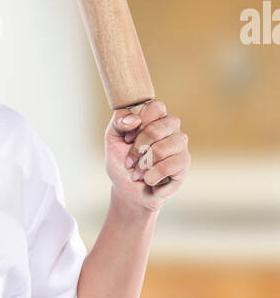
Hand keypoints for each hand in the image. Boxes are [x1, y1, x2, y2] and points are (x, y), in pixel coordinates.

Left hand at [105, 98, 189, 212]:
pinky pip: (168, 166)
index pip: (156, 106)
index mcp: (155, 117)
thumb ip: (118, 122)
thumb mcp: (112, 139)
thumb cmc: (122, 162)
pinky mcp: (184, 162)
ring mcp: (180, 144)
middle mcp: (171, 127)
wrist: (128, 190)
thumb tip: (134, 119)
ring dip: (143, 165)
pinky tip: (149, 179)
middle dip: (137, 149)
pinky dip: (152, 176)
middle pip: (157, 129)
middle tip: (129, 161)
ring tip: (138, 172)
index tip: (127, 139)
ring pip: (162, 148)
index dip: (139, 123)